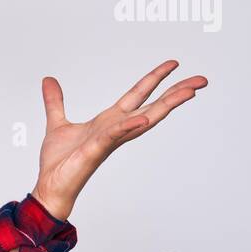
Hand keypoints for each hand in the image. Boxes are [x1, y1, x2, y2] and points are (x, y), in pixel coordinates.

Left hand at [30, 60, 207, 220]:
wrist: (50, 186)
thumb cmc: (60, 162)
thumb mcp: (57, 123)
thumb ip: (55, 102)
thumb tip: (49, 80)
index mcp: (109, 122)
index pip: (138, 96)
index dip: (154, 79)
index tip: (174, 64)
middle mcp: (116, 130)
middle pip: (153, 107)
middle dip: (176, 93)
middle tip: (201, 79)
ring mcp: (109, 141)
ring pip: (144, 120)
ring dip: (166, 106)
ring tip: (188, 92)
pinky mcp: (96, 151)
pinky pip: (114, 135)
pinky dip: (129, 126)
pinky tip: (143, 117)